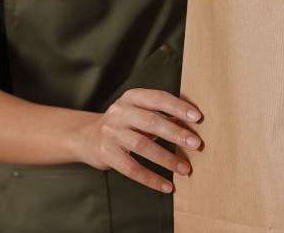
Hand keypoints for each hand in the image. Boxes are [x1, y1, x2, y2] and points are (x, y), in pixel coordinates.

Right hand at [76, 88, 201, 192]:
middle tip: (196, 144)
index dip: (178, 107)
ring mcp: (111, 132)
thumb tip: (191, 126)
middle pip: (151, 122)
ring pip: (142, 145)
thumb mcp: (139, 112)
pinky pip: (131, 168)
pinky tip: (167, 186)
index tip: (197, 117)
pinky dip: (151, 178)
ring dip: (166, 158)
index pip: (158, 98)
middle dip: (175, 133)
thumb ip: (161, 116)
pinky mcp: (106, 153)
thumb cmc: (124, 123)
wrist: (86, 136)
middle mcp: (120, 112)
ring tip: (185, 169)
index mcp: (132, 98)